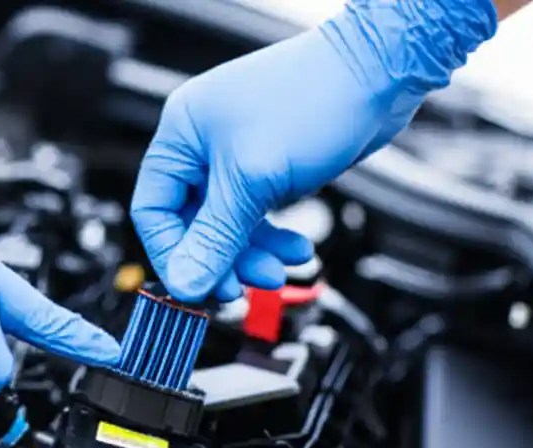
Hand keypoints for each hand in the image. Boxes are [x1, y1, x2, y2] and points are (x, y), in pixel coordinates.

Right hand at [131, 0, 496, 301]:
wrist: (378, 73)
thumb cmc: (314, 101)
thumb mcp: (253, 181)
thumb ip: (215, 238)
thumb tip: (186, 284)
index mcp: (181, 134)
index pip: (154, 210)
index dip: (174, 255)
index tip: (199, 289)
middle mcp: (202, 144)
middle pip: (193, 224)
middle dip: (223, 259)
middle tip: (249, 288)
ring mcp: (236, 155)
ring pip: (229, 225)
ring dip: (254, 254)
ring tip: (284, 269)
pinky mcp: (268, 166)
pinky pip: (257, 215)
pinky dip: (275, 237)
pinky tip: (298, 250)